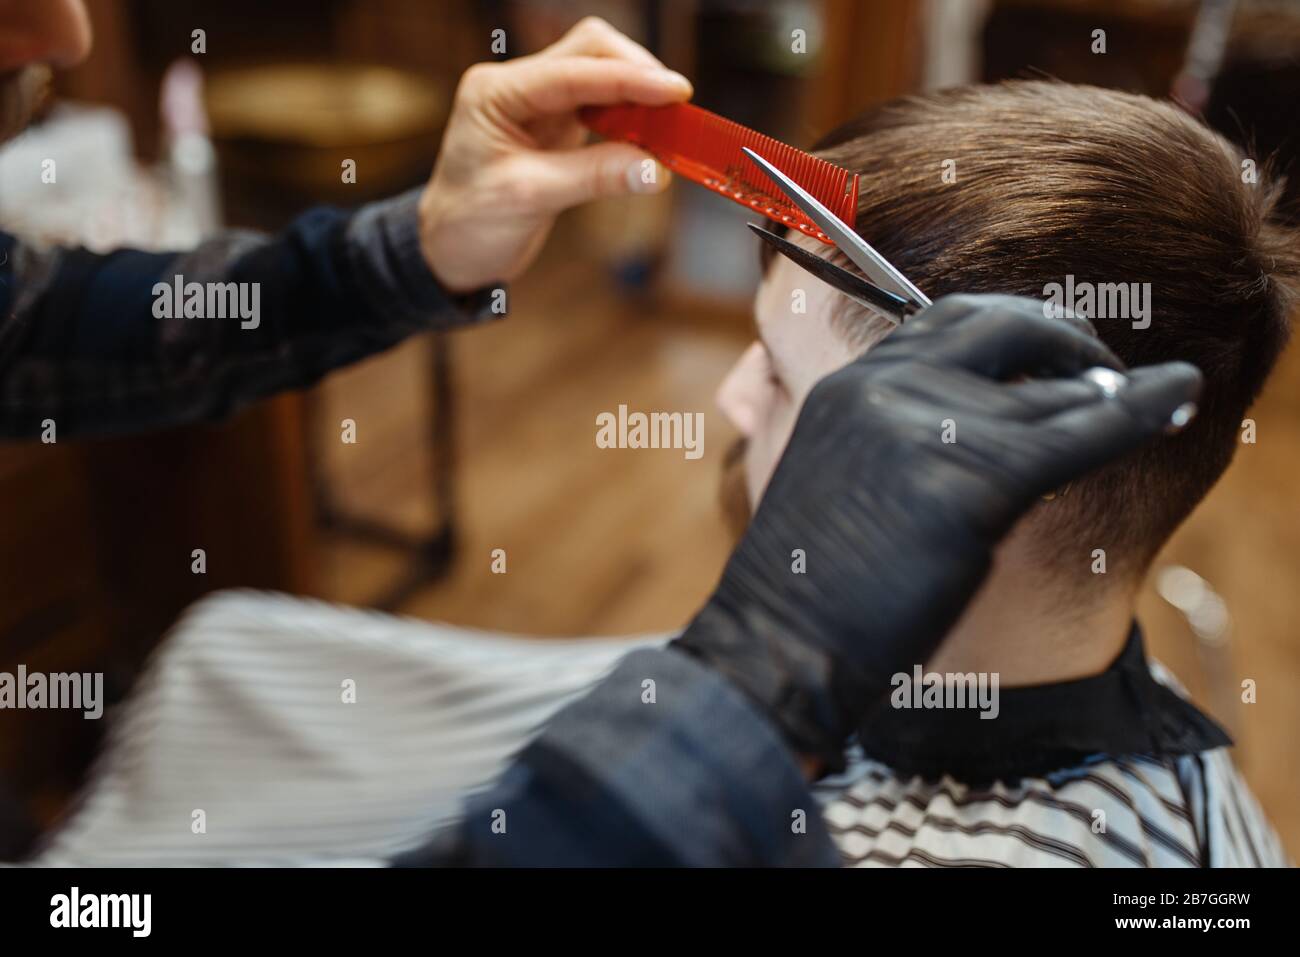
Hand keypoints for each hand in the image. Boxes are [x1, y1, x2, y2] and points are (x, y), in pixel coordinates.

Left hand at [418, 17, 690, 292]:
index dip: (630, 78)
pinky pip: (602, 107)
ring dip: (637, 95)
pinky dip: (630, 117)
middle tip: (679, 109)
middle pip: (590, 52)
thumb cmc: (471, 223)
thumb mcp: (531, 199)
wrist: (449, 251)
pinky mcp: (555, 125)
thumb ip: (594, 177)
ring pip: (600, 74)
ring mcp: (537, 102)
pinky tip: (650, 138)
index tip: (676, 91)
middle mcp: (515, 86)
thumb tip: (656, 169)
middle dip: (637, 74)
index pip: (573, 71)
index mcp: (495, 92)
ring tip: (671, 125)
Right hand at [673, 294, 1202, 769]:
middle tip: (1104, 367)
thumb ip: (891, 433)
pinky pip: (1077, 434)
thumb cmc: (810, 587)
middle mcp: (884, 389)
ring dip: (1107, 385)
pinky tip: (1178, 396)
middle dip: (1064, 336)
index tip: (1050, 351)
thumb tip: (982, 419)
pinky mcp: (969, 482)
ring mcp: (925, 430)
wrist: (780, 646)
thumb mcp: (836, 481)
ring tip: (1144, 400)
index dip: (1012, 327)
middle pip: (999, 324)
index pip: (946, 321)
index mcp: (849, 386)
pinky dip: (1139, 411)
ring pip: (1048, 386)